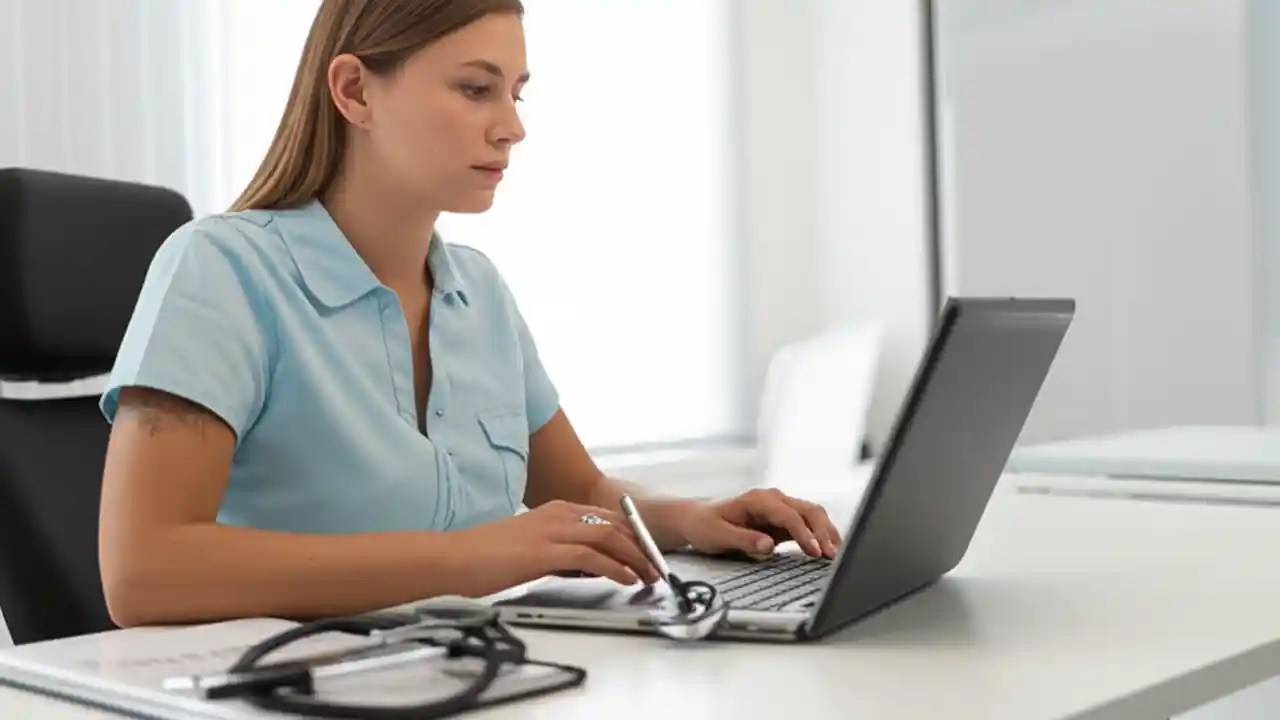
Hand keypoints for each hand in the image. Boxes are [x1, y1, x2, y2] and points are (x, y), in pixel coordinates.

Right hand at [454, 500, 660, 591]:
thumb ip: (561, 553)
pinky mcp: (545, 551)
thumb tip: (590, 566)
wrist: (452, 559)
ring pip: (609, 536)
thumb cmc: (486, 558)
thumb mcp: (532, 549)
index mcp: (555, 510)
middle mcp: (558, 513)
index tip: (648, 553)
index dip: (633, 534)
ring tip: (648, 575)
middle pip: (615, 523)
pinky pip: (592, 556)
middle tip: (655, 566)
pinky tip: (625, 579)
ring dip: (634, 557)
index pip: (607, 516)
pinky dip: (615, 567)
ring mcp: (552, 530)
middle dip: (640, 545)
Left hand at [675, 488, 841, 559]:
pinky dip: (821, 535)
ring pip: (813, 515)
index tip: (813, 550)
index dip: (803, 533)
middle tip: (830, 555)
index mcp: (757, 499)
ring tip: (835, 554)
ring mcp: (780, 508)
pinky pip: (808, 524)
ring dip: (826, 533)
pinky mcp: (783, 520)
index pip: (788, 514)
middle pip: (808, 510)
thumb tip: (768, 545)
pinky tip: (829, 549)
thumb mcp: (718, 535)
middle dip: (822, 532)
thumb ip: (743, 539)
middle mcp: (772, 499)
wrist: (697, 519)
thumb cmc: (705, 525)